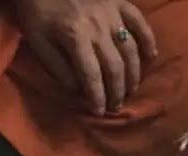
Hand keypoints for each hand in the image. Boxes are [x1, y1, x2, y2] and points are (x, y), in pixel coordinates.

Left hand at [14, 0, 157, 115]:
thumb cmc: (36, 9)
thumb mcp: (36, 40)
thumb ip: (56, 66)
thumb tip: (77, 89)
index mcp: (74, 36)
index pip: (91, 75)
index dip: (97, 97)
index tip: (99, 112)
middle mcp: (98, 27)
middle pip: (114, 67)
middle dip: (116, 92)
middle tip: (115, 107)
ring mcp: (113, 14)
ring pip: (130, 51)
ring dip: (132, 75)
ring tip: (129, 91)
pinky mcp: (120, 3)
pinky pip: (140, 24)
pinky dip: (148, 41)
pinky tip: (151, 57)